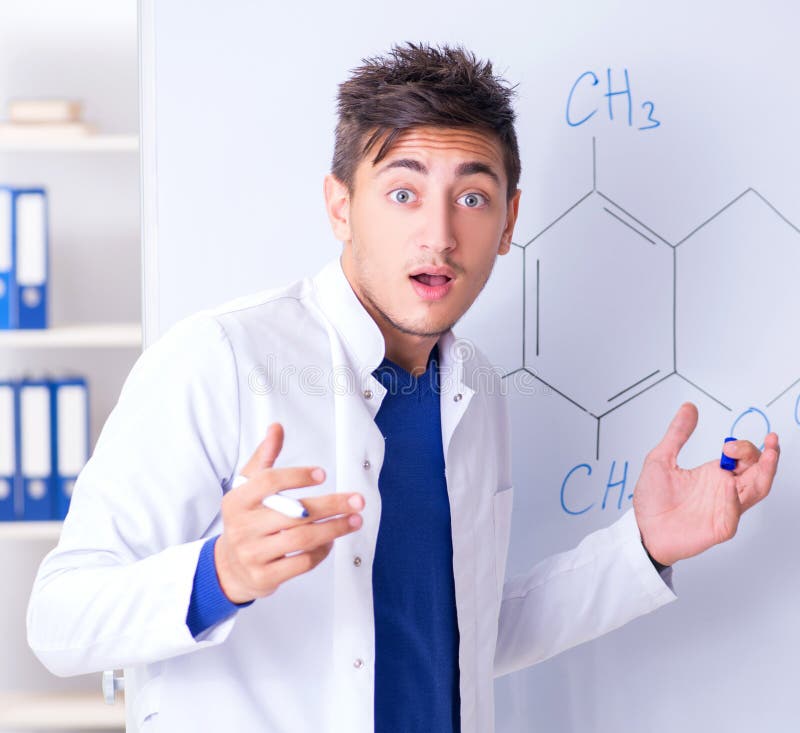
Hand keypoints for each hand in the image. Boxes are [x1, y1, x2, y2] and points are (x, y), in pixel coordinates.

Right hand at [215, 422, 363, 603]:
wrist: (229, 567)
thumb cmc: (246, 519)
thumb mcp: (248, 487)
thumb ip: (264, 457)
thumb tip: (276, 428)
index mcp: (237, 500)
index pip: (268, 482)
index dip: (297, 476)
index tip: (323, 474)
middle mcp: (243, 527)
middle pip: (294, 513)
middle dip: (331, 506)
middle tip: (357, 501)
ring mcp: (253, 554)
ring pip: (302, 539)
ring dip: (334, 529)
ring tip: (354, 520)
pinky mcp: (264, 577)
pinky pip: (302, 563)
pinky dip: (321, 551)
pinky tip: (331, 541)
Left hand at [634, 402, 779, 566]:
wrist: (642, 528)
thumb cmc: (653, 499)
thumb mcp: (661, 458)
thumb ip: (677, 434)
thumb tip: (689, 407)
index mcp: (714, 474)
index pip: (744, 458)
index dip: (745, 448)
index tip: (728, 444)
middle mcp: (724, 490)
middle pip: (758, 472)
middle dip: (765, 456)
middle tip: (766, 441)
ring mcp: (725, 509)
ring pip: (757, 491)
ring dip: (766, 473)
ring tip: (770, 455)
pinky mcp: (719, 527)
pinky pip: (734, 514)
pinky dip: (734, 500)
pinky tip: (728, 485)